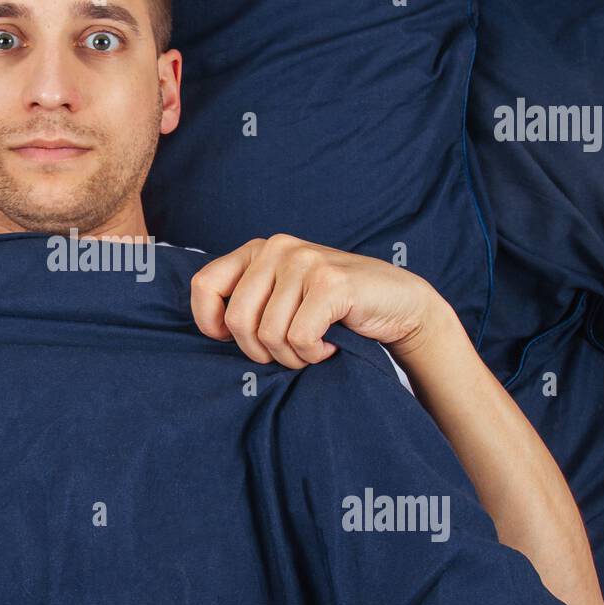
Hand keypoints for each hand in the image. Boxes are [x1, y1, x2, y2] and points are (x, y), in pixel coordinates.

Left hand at [189, 234, 442, 368]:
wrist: (399, 303)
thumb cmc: (335, 308)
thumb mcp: (284, 296)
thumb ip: (249, 301)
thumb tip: (212, 330)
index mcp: (257, 250)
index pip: (204, 284)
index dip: (210, 322)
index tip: (230, 339)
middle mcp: (277, 248)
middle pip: (237, 319)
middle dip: (260, 351)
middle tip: (288, 351)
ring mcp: (305, 262)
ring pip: (269, 334)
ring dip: (291, 356)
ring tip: (313, 347)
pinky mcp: (331, 283)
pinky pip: (299, 337)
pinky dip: (313, 354)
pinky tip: (329, 344)